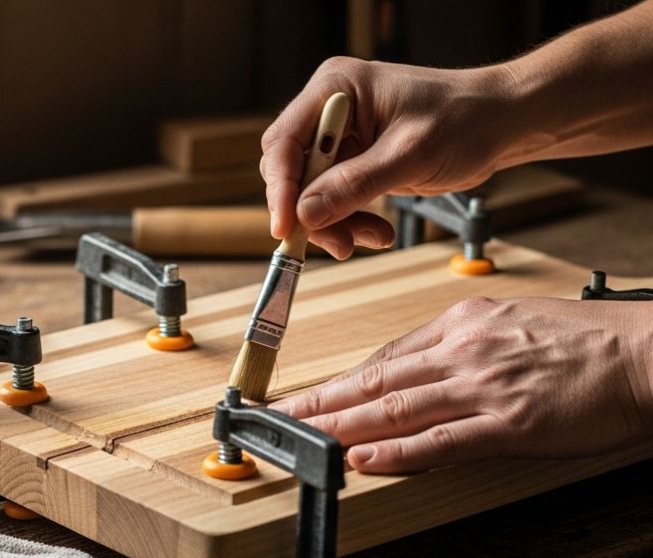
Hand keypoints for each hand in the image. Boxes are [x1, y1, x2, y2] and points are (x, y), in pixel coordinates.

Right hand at [260, 58, 518, 258]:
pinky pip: (333, 203)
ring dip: (334, 224)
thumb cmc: (466, 119)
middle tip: (336, 242)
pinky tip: (378, 233)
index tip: (287, 225)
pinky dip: (350, 223)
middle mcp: (331, 112)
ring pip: (310, 195)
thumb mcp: (411, 153)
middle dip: (310, 211)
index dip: (281, 186)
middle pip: (291, 171)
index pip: (285, 142)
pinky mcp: (354, 164)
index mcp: (336, 89)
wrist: (502, 125)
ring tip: (371, 239)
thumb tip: (305, 213)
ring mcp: (341, 139)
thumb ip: (355, 183)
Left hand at [269, 297, 652, 472]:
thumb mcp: (514, 322)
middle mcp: (464, 350)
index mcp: (464, 323)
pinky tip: (362, 459)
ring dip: (340, 426)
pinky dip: (397, 450)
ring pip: (396, 408)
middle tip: (277, 419)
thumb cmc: (590, 341)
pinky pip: (442, 440)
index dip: (339, 382)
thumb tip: (420, 366)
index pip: (385, 358)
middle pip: (376, 381)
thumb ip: (463, 344)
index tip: (307, 398)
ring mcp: (484, 386)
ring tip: (300, 439)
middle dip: (321, 403)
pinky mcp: (510, 423)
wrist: (650, 353)